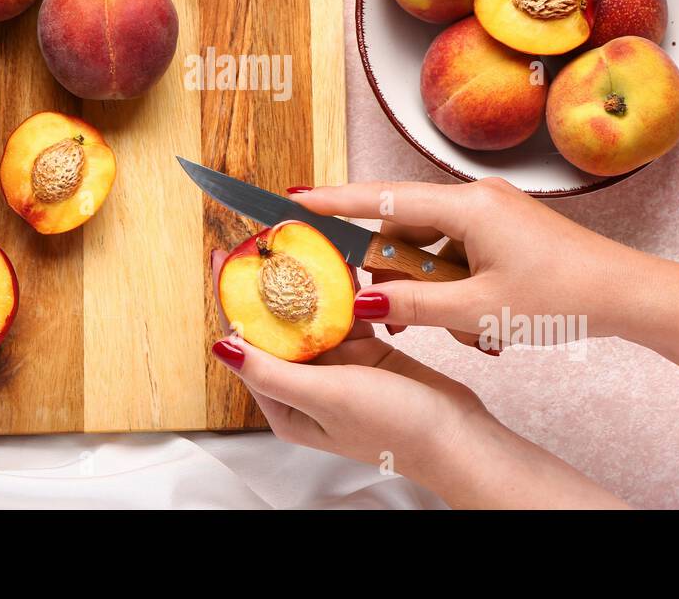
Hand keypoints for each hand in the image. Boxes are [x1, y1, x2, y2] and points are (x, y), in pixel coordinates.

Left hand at [209, 252, 622, 507]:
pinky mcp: (365, 352)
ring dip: (305, 282)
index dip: (232, 298)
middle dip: (267, 283)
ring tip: (296, 242)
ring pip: (310, 314)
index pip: (246, 342)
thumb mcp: (325, 397)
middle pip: (274, 325)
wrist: (456, 437)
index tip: (225, 257)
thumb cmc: (394, 429)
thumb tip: (222, 347)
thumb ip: (271, 372)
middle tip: (262, 241)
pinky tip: (338, 261)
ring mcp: (336, 368)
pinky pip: (344, 312)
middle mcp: (305, 386)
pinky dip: (341, 289)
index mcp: (284, 405)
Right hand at [295, 178, 651, 343]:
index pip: (383, 199)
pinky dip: (454, 286)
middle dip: (389, 268)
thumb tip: (363, 302)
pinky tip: (474, 324)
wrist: (630, 295)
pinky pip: (458, 253)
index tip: (295, 199)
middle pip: (405, 226)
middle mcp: (476, 199)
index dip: (335, 201)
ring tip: (451, 327)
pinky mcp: (506, 231)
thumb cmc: (564, 296)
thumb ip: (414, 305)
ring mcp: (493, 213)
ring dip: (430, 287)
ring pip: (432, 246)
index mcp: (466, 206)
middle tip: (372, 304)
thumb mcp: (479, 311)